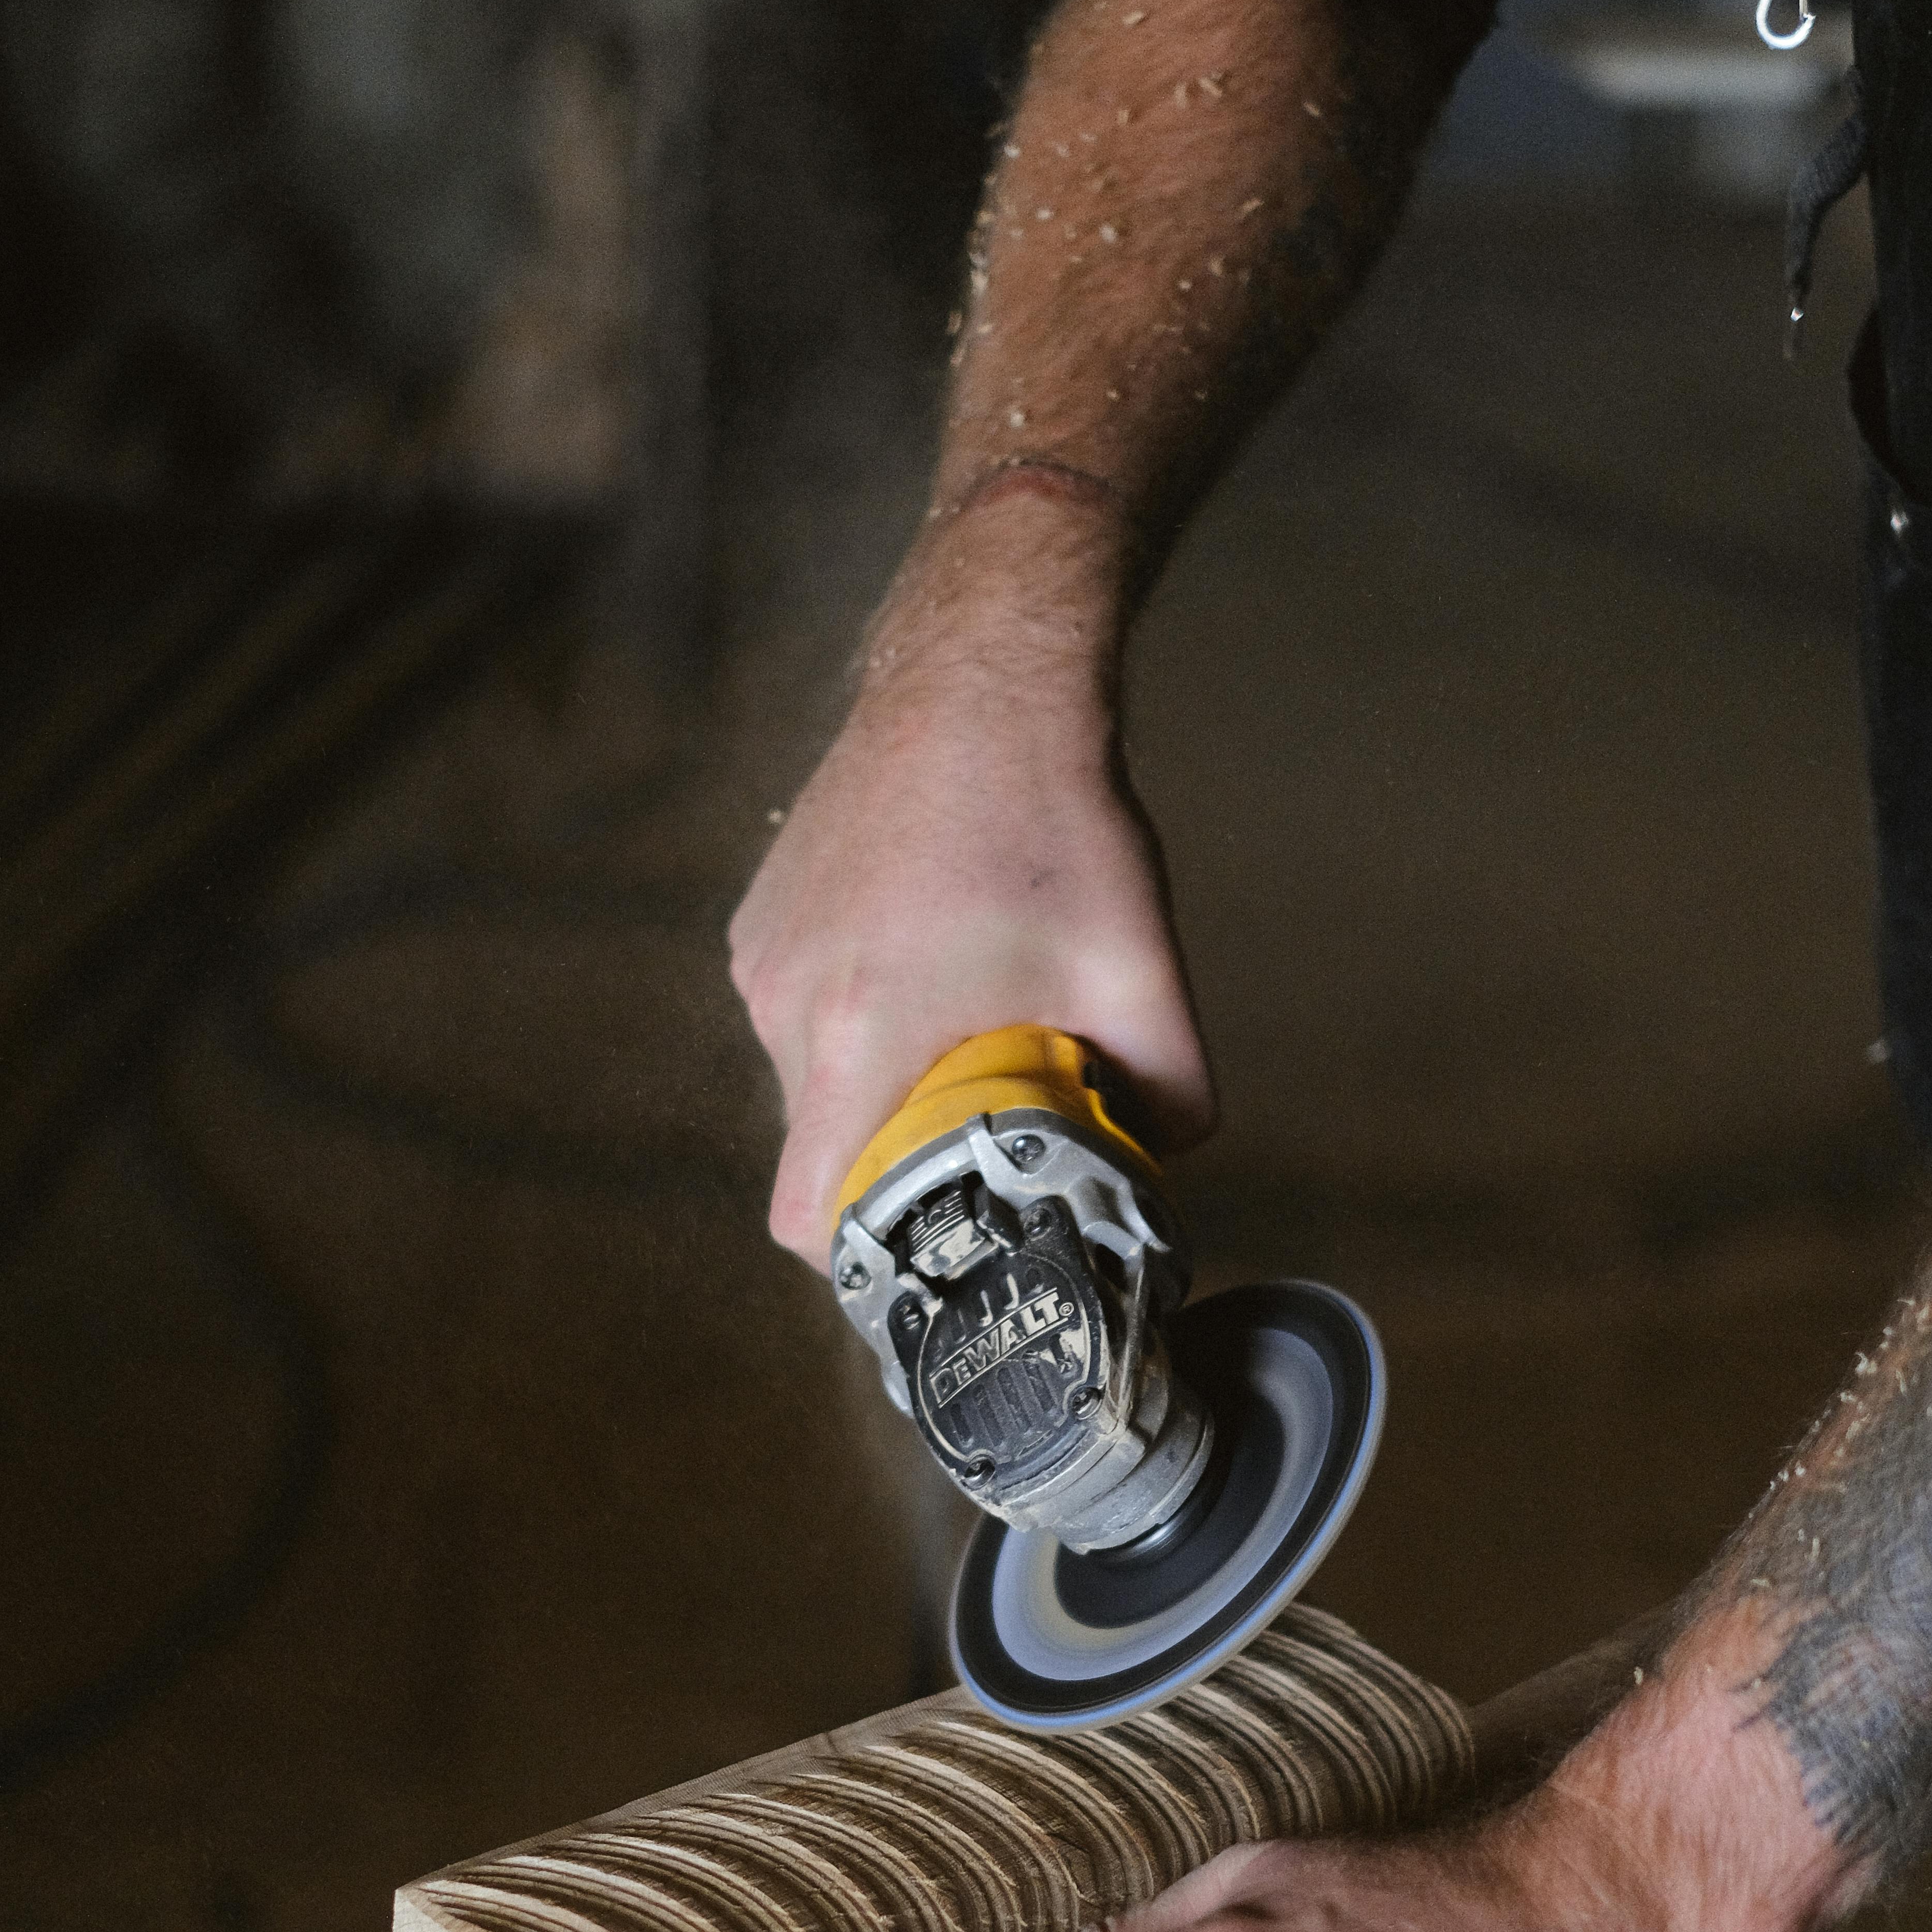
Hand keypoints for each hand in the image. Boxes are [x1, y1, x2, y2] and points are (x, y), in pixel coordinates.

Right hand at [727, 504, 1214, 1266]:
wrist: (982, 677)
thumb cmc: (1054, 822)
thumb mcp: (1143, 977)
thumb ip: (1172, 1099)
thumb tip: (1165, 1164)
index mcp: (863, 1039)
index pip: (809, 1219)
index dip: (865, 1254)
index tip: (928, 1238)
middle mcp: (788, 1007)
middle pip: (822, 1153)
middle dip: (900, 1156)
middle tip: (983, 1115)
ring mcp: (762, 960)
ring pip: (812, 1083)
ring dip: (881, 1080)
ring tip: (962, 1017)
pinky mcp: (759, 922)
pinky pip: (799, 1016)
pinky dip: (857, 1019)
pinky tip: (926, 960)